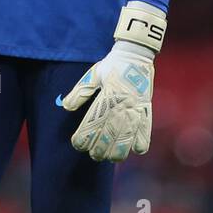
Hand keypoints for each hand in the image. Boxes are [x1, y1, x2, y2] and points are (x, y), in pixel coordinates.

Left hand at [61, 2, 166, 162]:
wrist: (136, 54)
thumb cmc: (111, 66)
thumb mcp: (93, 75)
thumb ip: (80, 92)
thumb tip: (65, 106)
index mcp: (107, 95)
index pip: (94, 121)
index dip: (85, 136)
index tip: (77, 144)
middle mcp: (122, 104)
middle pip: (110, 133)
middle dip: (100, 147)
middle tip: (93, 155)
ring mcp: (136, 108)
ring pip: (128, 135)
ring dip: (119, 149)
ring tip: (111, 158)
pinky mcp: (146, 109)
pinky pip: (146, 129)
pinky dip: (141, 141)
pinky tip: (134, 150)